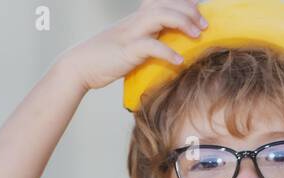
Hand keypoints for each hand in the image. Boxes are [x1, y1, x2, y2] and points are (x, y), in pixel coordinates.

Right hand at [56, 0, 205, 92]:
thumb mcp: (129, 44)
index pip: (162, 1)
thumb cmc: (105, 58)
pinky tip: (179, 61)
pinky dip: (168, 53)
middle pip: (166, 4)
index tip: (199, 9)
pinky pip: (151, 46)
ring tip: (198, 36)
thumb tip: (167, 47)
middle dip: (189, 11)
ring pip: (160, 16)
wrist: (79, 66)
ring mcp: (130, 33)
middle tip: (205, 26)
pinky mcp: (127, 50)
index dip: (183, 2)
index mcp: (136, 18)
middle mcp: (135, 21)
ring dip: (182, 22)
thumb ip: (146, 40)